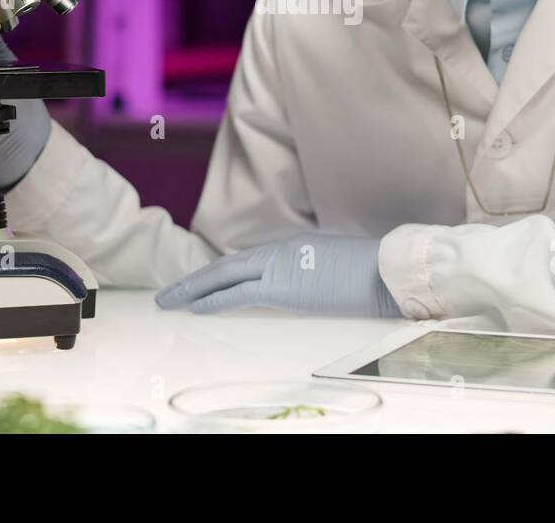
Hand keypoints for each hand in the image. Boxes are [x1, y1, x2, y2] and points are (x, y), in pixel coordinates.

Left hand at [154, 233, 401, 316]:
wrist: (386, 271)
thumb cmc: (372, 273)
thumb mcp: (334, 268)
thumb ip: (312, 273)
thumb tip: (305, 285)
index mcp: (293, 247)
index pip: (246, 262)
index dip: (217, 274)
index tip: (198, 285)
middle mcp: (280, 251)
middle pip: (226, 266)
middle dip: (193, 280)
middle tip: (168, 293)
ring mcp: (279, 266)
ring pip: (223, 276)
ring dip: (193, 290)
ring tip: (169, 301)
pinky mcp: (282, 287)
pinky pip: (238, 295)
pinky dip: (213, 300)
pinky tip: (194, 308)